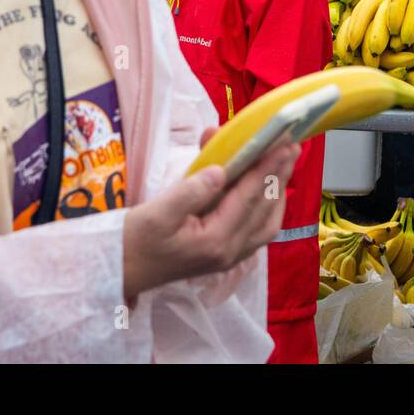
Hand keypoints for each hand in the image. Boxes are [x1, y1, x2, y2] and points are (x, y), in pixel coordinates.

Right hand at [121, 138, 299, 301]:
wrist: (121, 271)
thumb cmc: (135, 240)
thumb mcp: (156, 212)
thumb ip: (190, 191)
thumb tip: (220, 170)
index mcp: (214, 241)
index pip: (249, 198)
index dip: (268, 168)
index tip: (283, 143)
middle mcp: (229, 252)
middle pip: (265, 210)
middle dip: (280, 176)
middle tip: (292, 145)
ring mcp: (229, 257)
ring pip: (266, 223)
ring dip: (277, 193)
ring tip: (284, 165)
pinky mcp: (224, 256)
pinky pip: (257, 232)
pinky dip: (267, 208)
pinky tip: (266, 192)